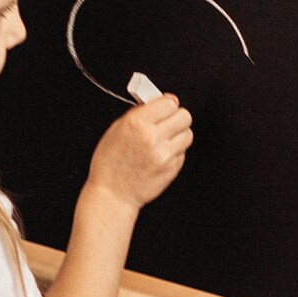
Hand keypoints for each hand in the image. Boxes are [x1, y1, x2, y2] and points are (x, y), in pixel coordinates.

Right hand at [85, 97, 193, 211]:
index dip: (168, 103)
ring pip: (188, 134)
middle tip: (168, 122)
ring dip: (179, 134)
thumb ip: (136, 114)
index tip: (165, 106)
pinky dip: (175, 152)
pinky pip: (183, 152)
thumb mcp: (115, 130)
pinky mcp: (172, 168)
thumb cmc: (109, 164)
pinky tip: (161, 155)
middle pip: (184, 116)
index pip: (169, 102)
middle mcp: (152, 137)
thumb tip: (153, 102)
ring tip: (165, 139)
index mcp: (136, 123)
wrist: (113, 194)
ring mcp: (164, 154)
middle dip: (176, 117)